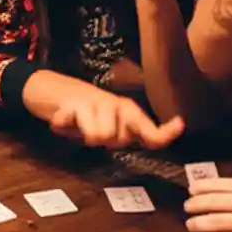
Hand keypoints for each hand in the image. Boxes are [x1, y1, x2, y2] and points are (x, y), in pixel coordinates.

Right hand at [49, 88, 184, 148]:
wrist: (52, 90)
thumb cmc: (85, 113)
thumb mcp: (107, 126)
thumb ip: (127, 135)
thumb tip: (157, 139)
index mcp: (126, 112)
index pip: (149, 130)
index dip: (164, 132)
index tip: (179, 124)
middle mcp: (114, 105)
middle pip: (118, 138)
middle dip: (106, 141)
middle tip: (93, 132)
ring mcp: (93, 102)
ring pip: (97, 136)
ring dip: (83, 134)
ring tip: (78, 124)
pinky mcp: (71, 104)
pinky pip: (70, 124)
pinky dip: (63, 126)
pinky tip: (62, 118)